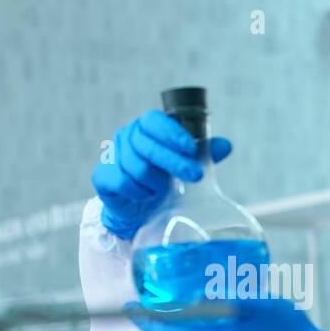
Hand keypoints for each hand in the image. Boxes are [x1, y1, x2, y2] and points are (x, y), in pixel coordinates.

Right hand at [91, 109, 232, 239]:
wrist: (137, 210)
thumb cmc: (161, 181)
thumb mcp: (184, 167)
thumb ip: (203, 155)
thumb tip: (226, 145)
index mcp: (146, 128)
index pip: (154, 121)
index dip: (172, 134)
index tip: (191, 149)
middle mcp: (127, 136)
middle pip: (148, 146)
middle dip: (175, 163)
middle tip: (195, 176)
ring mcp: (112, 155)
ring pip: (138, 167)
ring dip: (157, 183)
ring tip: (165, 191)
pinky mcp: (103, 176)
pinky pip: (124, 183)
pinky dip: (140, 193)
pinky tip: (147, 196)